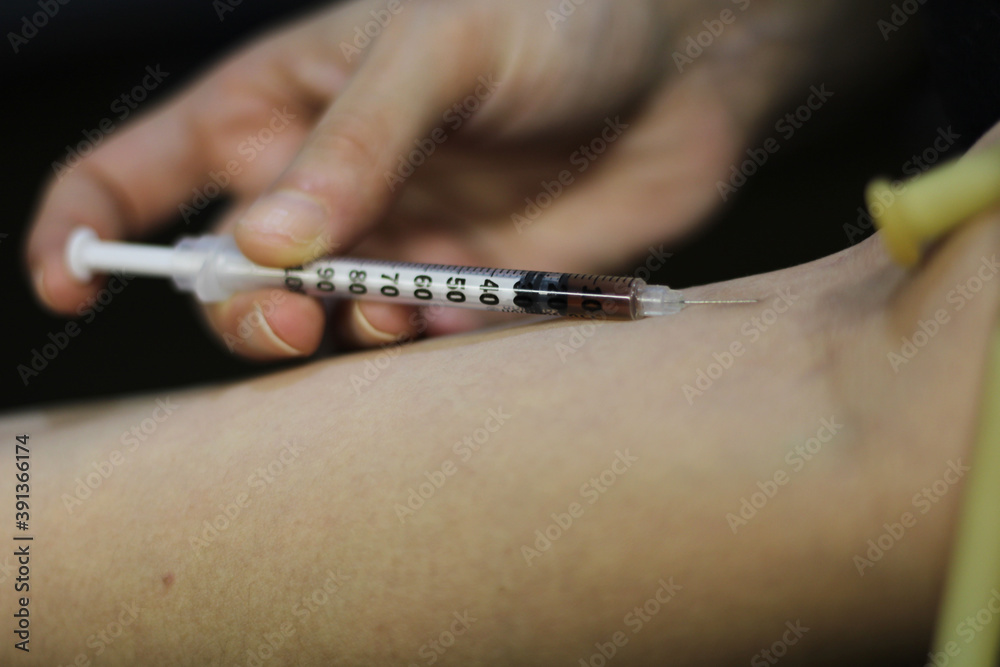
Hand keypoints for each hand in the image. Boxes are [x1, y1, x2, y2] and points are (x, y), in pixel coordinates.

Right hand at [26, 0, 843, 358]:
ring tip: (395, 303)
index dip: (90, 230)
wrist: (682, 56)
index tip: (69, 285)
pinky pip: (424, 341)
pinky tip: (464, 308)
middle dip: (244, 312)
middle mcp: (329, 189)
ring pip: (325, 326)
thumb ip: (356, 143)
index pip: (146, 170)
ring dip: (340, 334)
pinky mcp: (471, 286)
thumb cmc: (554, 11)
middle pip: (232, 282)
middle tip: (298, 314)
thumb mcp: (436, 44)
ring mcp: (398, 243)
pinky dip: (429, 342)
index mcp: (283, 110)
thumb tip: (268, 241)